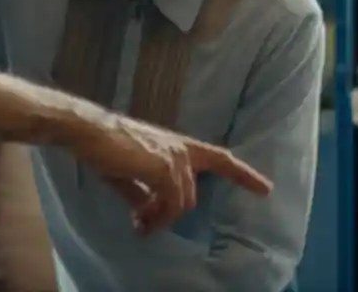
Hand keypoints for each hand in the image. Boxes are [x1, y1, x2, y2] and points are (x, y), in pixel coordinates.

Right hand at [73, 114, 271, 234]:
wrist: (91, 131)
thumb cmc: (107, 146)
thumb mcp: (129, 173)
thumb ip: (143, 191)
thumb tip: (147, 212)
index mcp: (177, 145)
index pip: (219, 158)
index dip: (242, 174)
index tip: (265, 189)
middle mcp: (182, 150)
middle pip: (190, 196)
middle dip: (168, 215)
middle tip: (143, 226)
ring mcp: (176, 159)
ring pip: (181, 203)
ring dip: (160, 218)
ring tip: (138, 225)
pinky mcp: (165, 169)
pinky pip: (170, 204)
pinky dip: (156, 217)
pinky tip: (139, 221)